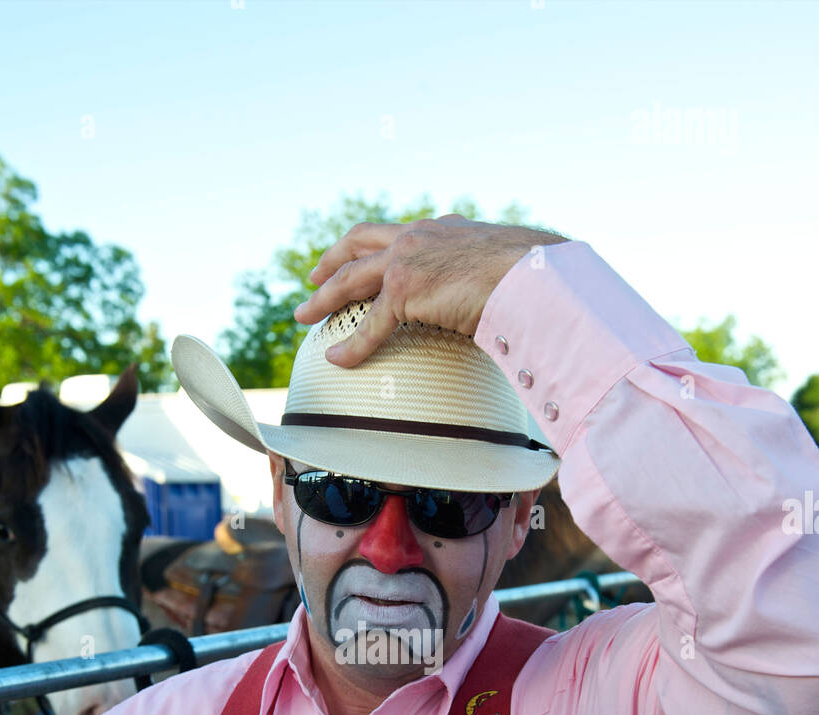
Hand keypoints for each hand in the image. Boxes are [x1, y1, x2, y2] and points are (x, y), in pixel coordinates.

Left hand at [293, 214, 568, 366]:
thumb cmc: (533, 278)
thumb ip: (485, 280)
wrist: (536, 274)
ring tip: (303, 316)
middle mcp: (420, 235)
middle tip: (313, 278)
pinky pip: (369, 324)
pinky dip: (351, 346)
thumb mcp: (502, 272)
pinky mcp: (406, 289)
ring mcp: (409, 259)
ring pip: (351, 278)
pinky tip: (337, 361)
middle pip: (359, 242)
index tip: (356, 255)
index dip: (371, 245)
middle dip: (332, 260)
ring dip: (323, 298)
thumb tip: (502, 306)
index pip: (396, 233)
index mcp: (442, 229)